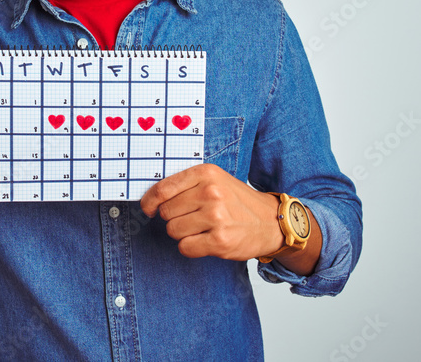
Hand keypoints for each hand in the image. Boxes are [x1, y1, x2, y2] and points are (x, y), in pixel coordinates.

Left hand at [140, 163, 283, 260]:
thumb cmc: (237, 201)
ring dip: (183, 233)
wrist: (271, 222)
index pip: (163, 189)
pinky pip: (185, 247)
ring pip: (173, 230)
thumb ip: (186, 184)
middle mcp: (210, 193)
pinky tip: (206, 240)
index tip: (148, 208)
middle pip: (166, 212)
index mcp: (206, 174)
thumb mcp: (215, 180)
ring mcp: (216, 217)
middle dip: (174, 218)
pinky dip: (191, 247)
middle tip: (193, 218)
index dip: (149, 201)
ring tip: (202, 228)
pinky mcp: (220, 240)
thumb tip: (151, 197)